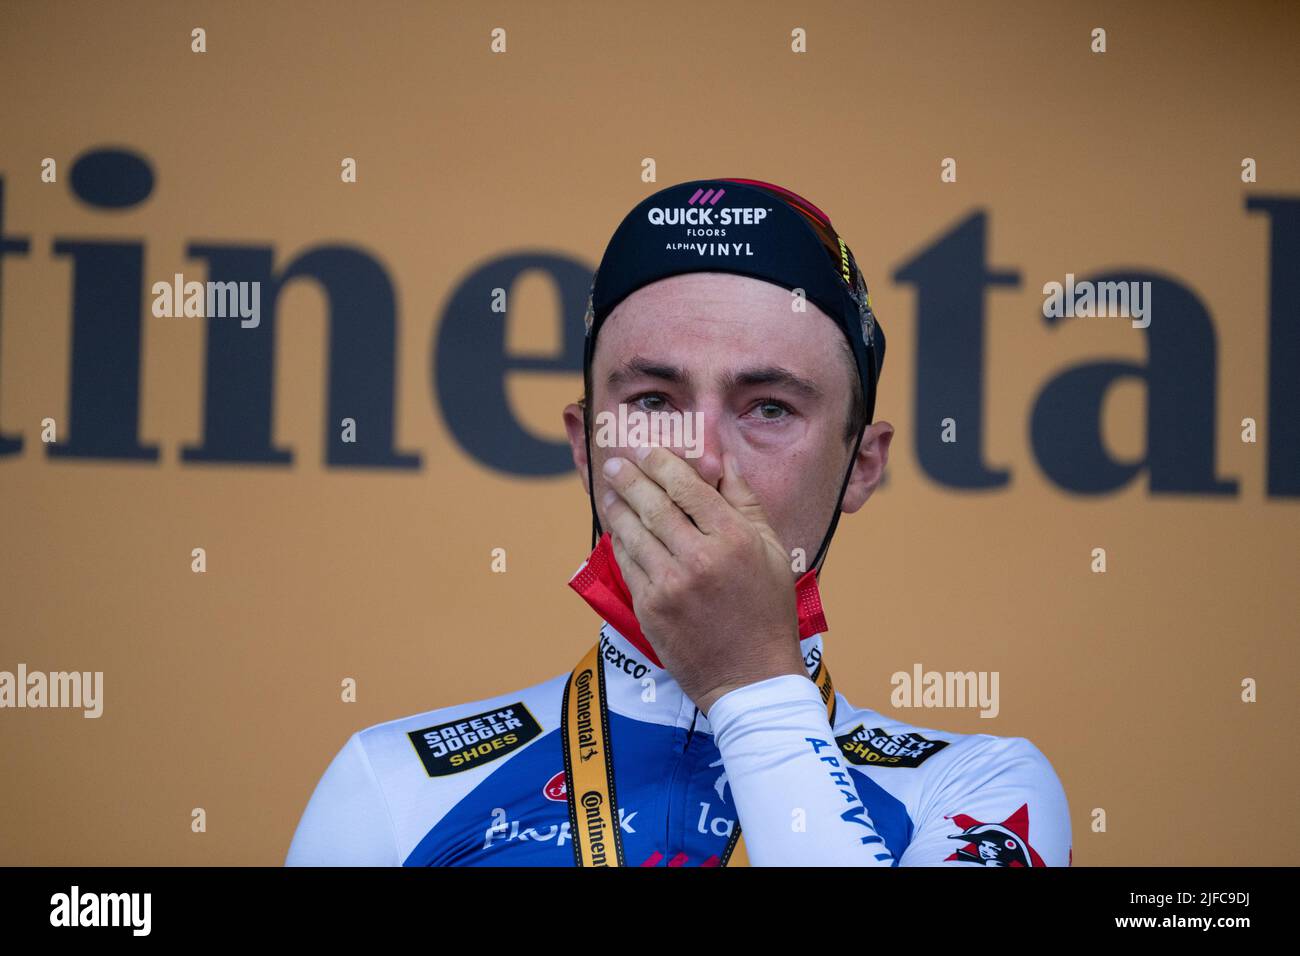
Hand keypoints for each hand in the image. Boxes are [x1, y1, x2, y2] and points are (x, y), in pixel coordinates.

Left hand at [599, 445, 806, 715]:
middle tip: (615, 463)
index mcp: (734, 538)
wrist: (751, 676)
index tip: (646, 450)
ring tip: (609, 489)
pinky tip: (616, 527)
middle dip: (630, 478)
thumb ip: (745, 502)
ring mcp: (671, 584)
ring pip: (634, 532)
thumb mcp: (772, 551)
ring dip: (618, 506)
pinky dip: (619, 541)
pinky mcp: (650, 608)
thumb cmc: (767, 611)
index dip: (661, 463)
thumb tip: (725, 462)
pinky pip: (628, 563)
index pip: (687, 487)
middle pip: (653, 504)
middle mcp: (700, 557)